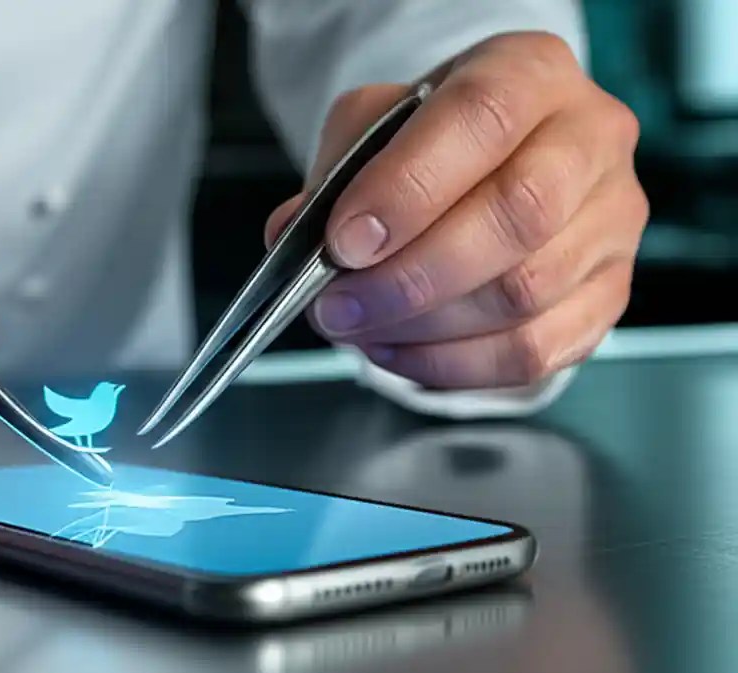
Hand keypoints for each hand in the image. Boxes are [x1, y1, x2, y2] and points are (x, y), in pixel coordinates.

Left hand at [267, 32, 646, 388]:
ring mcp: (612, 221)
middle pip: (519, 216)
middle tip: (339, 304)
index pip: (481, 120)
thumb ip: (336, 173)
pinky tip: (401, 350)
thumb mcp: (374, 125)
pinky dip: (453, 366)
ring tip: (359, 328)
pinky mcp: (610, 292)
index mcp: (531, 73)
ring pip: (525, 294)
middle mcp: (590, 139)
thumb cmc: (435, 141)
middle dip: (410, 276)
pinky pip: (534, 352)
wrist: (497, 161)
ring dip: (423, 328)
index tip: (345, 242)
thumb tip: (294, 236)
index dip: (408, 189)